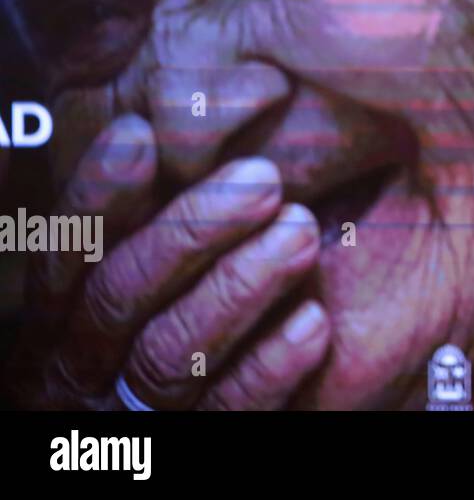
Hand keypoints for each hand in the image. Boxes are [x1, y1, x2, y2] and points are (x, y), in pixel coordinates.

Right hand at [4, 114, 331, 408]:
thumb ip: (147, 219)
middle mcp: (85, 375)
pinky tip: (313, 319)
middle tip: (264, 178)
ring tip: (300, 231)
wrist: (213, 407)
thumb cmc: (185, 312)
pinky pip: (232, 412)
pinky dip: (270, 365)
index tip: (138, 133)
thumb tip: (144, 127)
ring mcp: (140, 420)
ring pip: (172, 354)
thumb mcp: (150, 271)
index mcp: (61, 327)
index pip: (68, 257)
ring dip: (240, 287)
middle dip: (192, 230)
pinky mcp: (205, 446)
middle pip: (122, 297)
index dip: (97, 197)